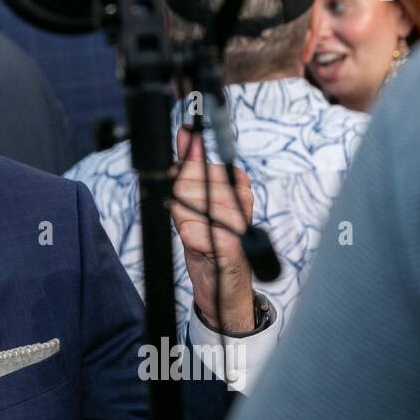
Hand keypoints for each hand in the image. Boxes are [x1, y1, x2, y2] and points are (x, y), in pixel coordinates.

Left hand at [171, 126, 255, 332]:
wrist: (222, 286)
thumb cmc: (209, 241)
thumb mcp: (196, 199)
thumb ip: (191, 165)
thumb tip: (185, 133)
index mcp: (235, 181)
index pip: (189, 167)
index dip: (178, 185)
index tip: (188, 201)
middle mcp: (242, 196)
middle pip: (184, 185)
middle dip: (178, 207)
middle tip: (193, 223)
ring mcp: (239, 220)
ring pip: (185, 207)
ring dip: (183, 225)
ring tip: (199, 235)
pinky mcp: (232, 246)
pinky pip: (190, 231)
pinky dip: (188, 241)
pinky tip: (200, 247)